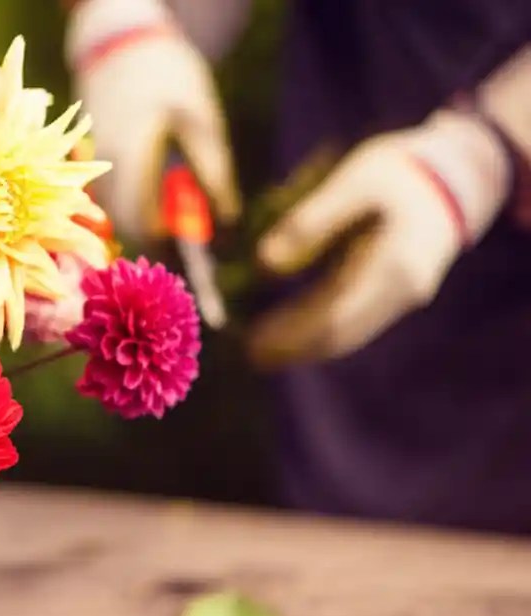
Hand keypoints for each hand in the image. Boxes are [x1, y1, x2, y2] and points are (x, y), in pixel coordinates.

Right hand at [68, 0, 239, 240]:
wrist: (119, 44)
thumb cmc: (167, 77)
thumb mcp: (201, 122)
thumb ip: (213, 174)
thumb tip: (227, 224)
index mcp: (133, 162)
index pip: (147, 229)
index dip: (172, 252)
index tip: (199, 263)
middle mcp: (104, 172)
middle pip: (128, 231)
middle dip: (159, 244)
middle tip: (192, 249)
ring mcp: (90, 170)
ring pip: (116, 220)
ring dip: (146, 228)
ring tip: (176, 222)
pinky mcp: (86, 166)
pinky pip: (108, 203)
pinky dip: (132, 211)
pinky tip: (154, 200)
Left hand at [249, 110, 511, 367]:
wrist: (456, 171)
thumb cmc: (399, 171)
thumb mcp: (354, 181)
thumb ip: (310, 221)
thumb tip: (264, 262)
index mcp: (393, 264)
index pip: (336, 315)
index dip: (292, 334)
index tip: (253, 342)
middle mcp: (404, 289)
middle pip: (341, 333)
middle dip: (294, 347)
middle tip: (250, 353)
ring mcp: (405, 294)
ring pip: (350, 331)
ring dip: (306, 344)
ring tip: (261, 349)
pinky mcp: (399, 291)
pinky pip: (358, 319)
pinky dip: (323, 328)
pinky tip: (292, 330)